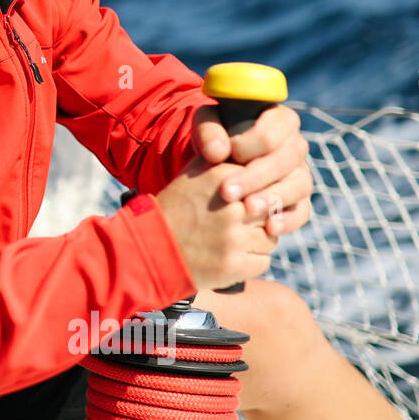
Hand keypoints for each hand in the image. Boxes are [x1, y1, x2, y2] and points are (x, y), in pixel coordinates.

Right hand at [154, 156, 277, 290]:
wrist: (148, 249)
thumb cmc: (173, 210)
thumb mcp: (192, 175)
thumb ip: (223, 161)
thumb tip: (255, 154)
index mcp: (223, 179)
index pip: (265, 181)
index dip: (257, 194)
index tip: (244, 201)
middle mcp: (232, 206)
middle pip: (270, 210)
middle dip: (258, 218)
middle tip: (238, 223)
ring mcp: (234, 238)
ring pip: (270, 237)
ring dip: (256, 241)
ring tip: (231, 240)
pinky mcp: (234, 265)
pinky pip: (263, 261)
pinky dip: (251, 262)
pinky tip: (231, 257)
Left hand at [190, 103, 313, 236]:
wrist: (218, 165)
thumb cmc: (215, 139)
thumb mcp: (206, 126)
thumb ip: (209, 132)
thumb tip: (217, 152)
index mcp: (279, 121)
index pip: (271, 132)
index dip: (248, 145)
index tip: (224, 156)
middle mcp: (295, 146)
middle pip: (285, 161)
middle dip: (254, 177)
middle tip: (227, 192)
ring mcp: (300, 173)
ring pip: (299, 185)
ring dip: (272, 198)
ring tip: (247, 209)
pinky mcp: (299, 199)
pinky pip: (302, 211)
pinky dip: (288, 220)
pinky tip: (269, 227)